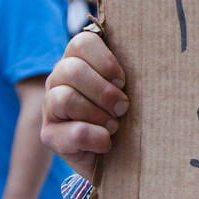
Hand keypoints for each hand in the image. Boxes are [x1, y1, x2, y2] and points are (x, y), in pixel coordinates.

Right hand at [40, 30, 127, 182]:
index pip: (81, 43)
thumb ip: (132, 68)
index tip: (123, 81)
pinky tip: (106, 142)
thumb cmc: (130, 113)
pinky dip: (96, 138)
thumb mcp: (132, 87)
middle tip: (123, 107)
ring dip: (97, 114)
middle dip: (103, 91)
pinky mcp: (50, 136)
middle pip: (71, 70)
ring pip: (65, 98)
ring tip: (114, 126)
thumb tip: (149, 48)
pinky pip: (73, 132)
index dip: (105, 62)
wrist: (121, 156)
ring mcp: (49, 107)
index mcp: (78, 60)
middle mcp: (58, 79)